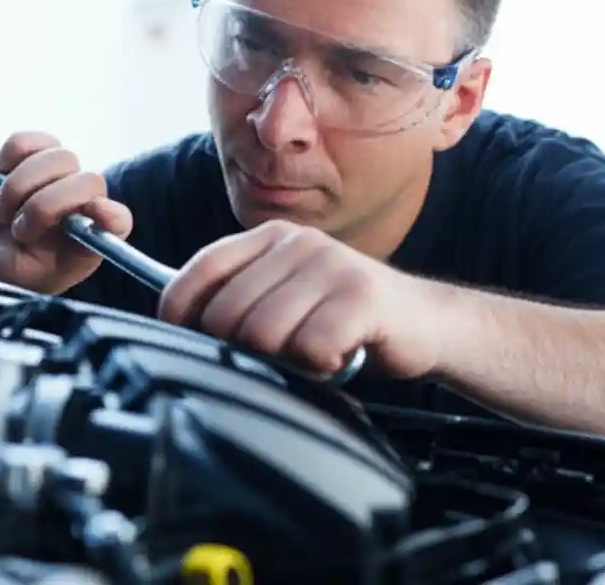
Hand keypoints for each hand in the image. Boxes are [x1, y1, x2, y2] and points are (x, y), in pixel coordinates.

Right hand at [0, 132, 132, 294]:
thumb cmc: (15, 273)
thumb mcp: (44, 277)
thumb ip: (79, 251)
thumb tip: (103, 209)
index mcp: (93, 234)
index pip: (118, 218)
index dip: (106, 215)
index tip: (84, 218)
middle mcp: (81, 201)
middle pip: (84, 179)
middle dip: (44, 206)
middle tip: (20, 232)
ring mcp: (54, 175)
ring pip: (54, 155)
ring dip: (20, 186)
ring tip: (5, 214)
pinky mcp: (24, 158)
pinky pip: (22, 142)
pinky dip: (6, 161)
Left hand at [156, 220, 442, 378]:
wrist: (425, 322)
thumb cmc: (343, 318)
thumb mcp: (286, 296)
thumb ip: (240, 300)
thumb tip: (179, 328)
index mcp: (270, 238)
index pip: (202, 268)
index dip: (179, 310)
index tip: (184, 339)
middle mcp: (298, 243)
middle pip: (226, 314)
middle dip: (241, 350)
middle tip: (277, 356)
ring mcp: (331, 265)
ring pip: (263, 334)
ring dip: (283, 361)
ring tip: (309, 354)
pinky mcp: (362, 296)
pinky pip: (310, 347)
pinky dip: (320, 367)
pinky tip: (338, 358)